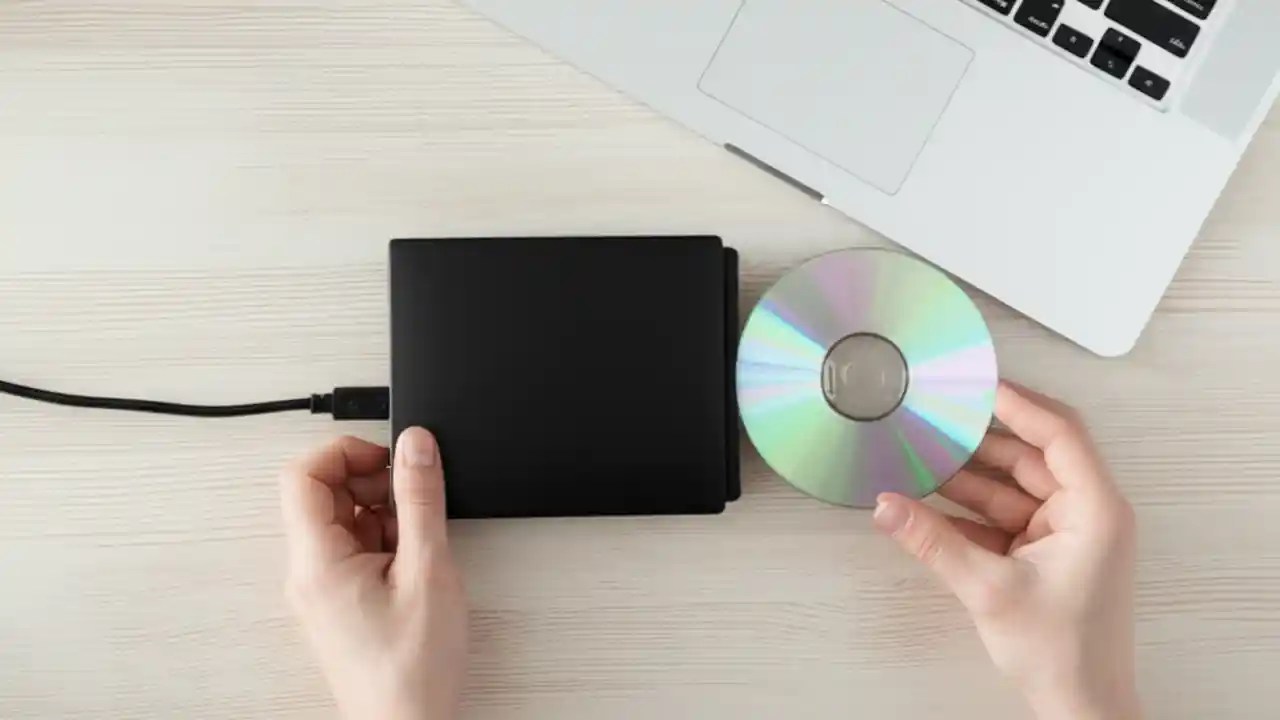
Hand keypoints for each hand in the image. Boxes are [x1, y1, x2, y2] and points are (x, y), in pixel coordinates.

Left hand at [280, 428, 467, 719]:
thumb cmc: (412, 670)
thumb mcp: (427, 569)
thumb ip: (419, 500)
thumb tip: (414, 446)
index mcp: (318, 563)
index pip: (303, 476)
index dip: (345, 452)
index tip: (387, 457)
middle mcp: (309, 573)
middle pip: (321, 494)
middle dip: (369, 482)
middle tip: (412, 495)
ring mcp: (322, 588)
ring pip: (340, 519)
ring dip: (381, 511)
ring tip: (419, 537)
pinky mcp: (339, 600)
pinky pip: (351, 547)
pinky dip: (384, 538)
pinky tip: (414, 559)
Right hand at [874, 382, 1139, 719]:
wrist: (1079, 705)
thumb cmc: (1065, 654)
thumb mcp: (988, 589)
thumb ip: (932, 541)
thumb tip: (889, 506)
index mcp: (1095, 510)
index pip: (1060, 434)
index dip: (1018, 404)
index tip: (978, 386)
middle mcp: (1086, 512)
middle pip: (1031, 454)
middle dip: (981, 439)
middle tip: (938, 417)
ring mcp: (1065, 532)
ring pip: (1011, 484)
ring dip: (968, 476)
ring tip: (923, 456)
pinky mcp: (1044, 551)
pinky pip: (1002, 514)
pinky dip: (968, 509)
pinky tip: (930, 501)